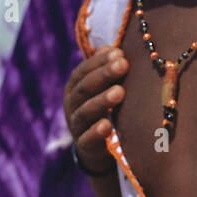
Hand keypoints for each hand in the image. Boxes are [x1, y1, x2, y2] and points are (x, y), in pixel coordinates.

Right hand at [64, 45, 127, 174]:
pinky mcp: (84, 146)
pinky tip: (107, 126)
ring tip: (120, 92)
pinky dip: (96, 132)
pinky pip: (87, 139)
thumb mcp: (102, 87)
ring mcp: (76, 126)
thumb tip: (113, 49)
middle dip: (103, 75)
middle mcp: (72, 104)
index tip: (119, 53)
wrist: (95, 146)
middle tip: (123, 65)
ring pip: (85, 112)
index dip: (99, 61)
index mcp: (75, 87)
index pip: (83, 71)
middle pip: (84, 88)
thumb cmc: (102, 107)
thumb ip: (106, 69)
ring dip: (102, 100)